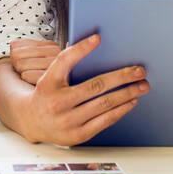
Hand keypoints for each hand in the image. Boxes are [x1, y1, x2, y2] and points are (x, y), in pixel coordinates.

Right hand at [19, 33, 147, 145]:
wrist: (31, 121)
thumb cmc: (46, 94)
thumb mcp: (50, 76)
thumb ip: (66, 62)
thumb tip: (92, 43)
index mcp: (48, 82)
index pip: (65, 60)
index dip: (82, 48)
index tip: (98, 39)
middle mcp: (57, 102)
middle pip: (95, 86)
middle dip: (122, 77)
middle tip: (139, 71)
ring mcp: (67, 120)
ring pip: (104, 104)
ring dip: (127, 94)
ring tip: (141, 86)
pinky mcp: (77, 135)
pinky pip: (104, 121)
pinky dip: (120, 110)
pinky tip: (130, 102)